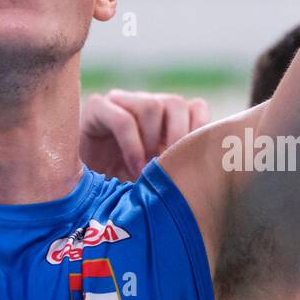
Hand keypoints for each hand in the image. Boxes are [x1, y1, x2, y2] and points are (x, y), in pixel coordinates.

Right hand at [79, 90, 209, 181]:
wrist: (84, 196)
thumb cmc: (128, 190)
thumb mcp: (162, 178)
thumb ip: (183, 166)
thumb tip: (215, 166)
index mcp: (165, 119)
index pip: (197, 107)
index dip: (199, 132)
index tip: (192, 161)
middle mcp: (145, 106)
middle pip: (176, 103)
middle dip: (177, 138)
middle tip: (170, 167)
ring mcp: (120, 103)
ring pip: (153, 105)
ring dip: (153, 142)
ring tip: (147, 168)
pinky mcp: (96, 109)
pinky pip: (122, 119)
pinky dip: (133, 146)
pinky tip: (133, 168)